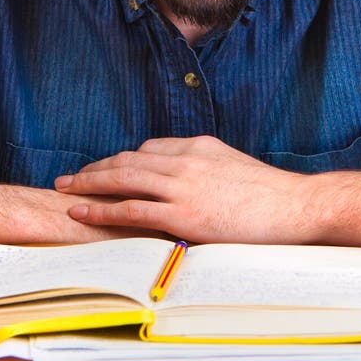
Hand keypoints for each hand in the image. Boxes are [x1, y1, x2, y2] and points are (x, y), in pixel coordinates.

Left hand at [54, 135, 310, 242]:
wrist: (294, 207)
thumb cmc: (268, 193)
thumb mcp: (232, 166)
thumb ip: (204, 167)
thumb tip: (187, 180)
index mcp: (197, 146)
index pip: (148, 149)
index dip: (121, 161)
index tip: (105, 169)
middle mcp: (185, 159)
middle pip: (127, 159)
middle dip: (95, 168)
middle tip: (71, 177)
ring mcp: (182, 186)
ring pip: (123, 179)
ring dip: (89, 184)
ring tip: (66, 190)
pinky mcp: (182, 214)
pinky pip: (131, 209)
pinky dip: (102, 209)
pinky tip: (83, 211)